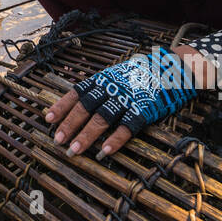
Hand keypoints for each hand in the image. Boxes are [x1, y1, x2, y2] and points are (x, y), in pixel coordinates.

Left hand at [45, 48, 197, 156]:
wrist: (173, 68)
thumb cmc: (141, 74)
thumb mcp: (117, 74)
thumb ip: (101, 87)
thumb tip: (79, 102)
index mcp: (103, 78)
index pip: (77, 92)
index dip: (62, 106)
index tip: (48, 119)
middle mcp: (112, 87)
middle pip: (85, 107)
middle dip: (70, 125)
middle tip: (58, 141)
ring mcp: (128, 98)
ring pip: (102, 118)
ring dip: (87, 136)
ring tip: (75, 151)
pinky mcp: (144, 109)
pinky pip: (127, 126)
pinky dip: (115, 140)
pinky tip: (104, 153)